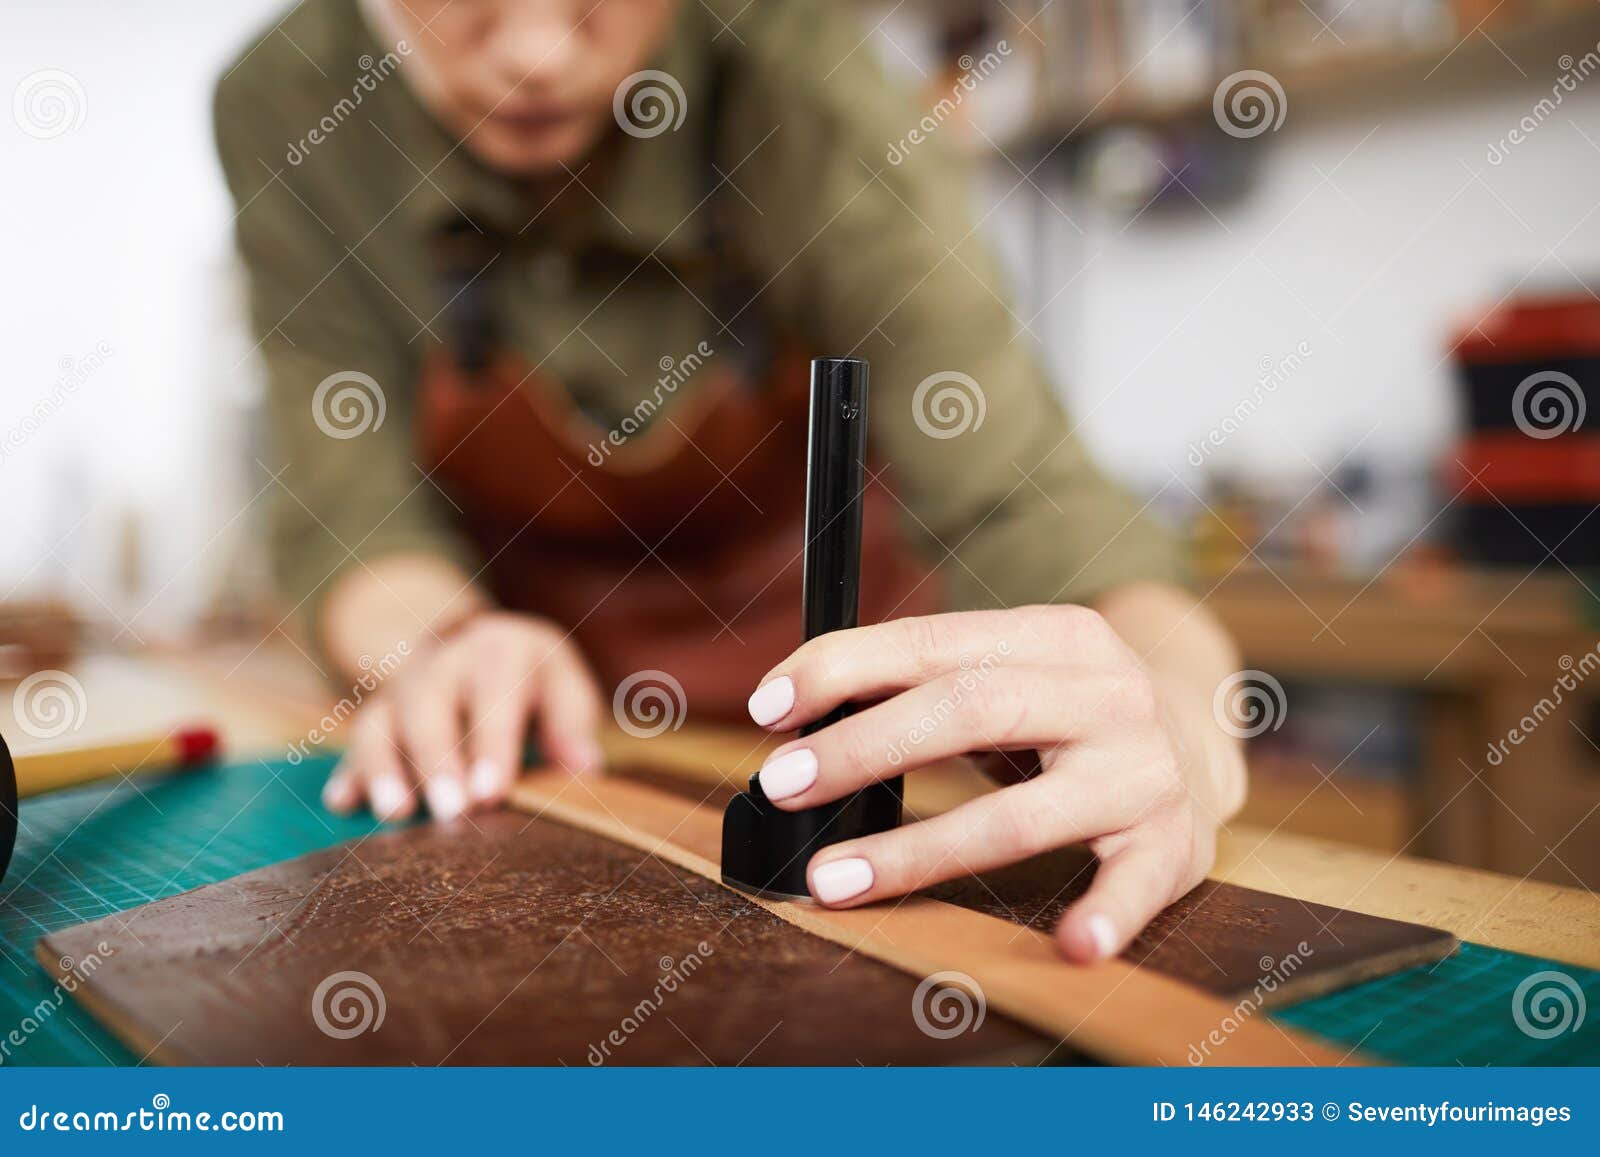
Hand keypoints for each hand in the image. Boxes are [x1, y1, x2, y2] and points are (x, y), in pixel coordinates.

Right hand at [322, 611, 603, 820]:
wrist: (485, 640)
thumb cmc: (535, 678)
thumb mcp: (564, 687)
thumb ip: (571, 726)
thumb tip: (585, 768)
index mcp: (498, 651)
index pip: (493, 695)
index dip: (492, 745)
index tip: (491, 794)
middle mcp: (443, 661)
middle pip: (429, 705)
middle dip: (437, 760)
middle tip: (451, 812)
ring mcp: (403, 685)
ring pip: (382, 719)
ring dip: (385, 766)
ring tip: (396, 813)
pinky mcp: (378, 710)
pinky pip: (358, 738)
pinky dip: (349, 770)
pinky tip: (343, 803)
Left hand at [743, 606, 1246, 962]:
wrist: (1199, 739)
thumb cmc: (1067, 711)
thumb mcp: (1012, 670)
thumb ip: (922, 682)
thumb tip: (793, 712)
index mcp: (1057, 636)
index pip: (933, 642)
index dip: (843, 669)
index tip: (768, 707)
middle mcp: (1107, 693)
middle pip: (971, 710)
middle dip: (864, 748)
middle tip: (782, 784)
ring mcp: (1143, 770)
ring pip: (1024, 813)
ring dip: (919, 850)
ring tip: (834, 880)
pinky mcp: (1175, 843)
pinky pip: (1138, 884)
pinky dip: (1107, 913)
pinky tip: (1072, 945)